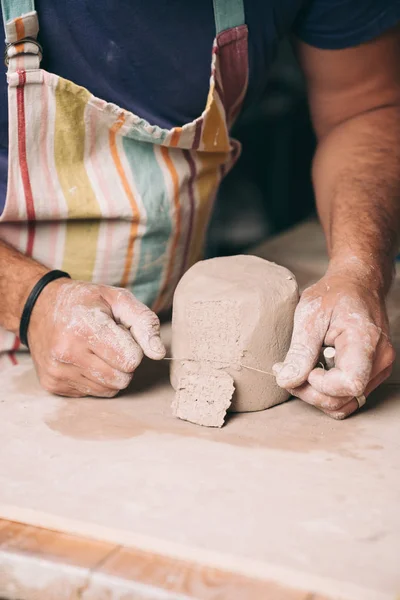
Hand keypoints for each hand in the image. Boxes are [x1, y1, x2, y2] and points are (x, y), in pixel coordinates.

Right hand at [28, 280, 165, 397]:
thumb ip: (144, 322)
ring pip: (109, 389)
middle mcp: (67, 352)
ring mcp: (57, 371)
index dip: (133, 347)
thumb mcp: (117, 299)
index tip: (121, 334)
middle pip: (122, 378)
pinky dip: (94, 379)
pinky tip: (83, 359)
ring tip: (96, 350)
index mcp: (85, 327)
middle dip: (124, 362)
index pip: (131, 360)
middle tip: (109, 343)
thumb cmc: (85, 302)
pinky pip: (92, 394)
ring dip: (110, 372)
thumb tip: (159, 353)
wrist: (39, 306)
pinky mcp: (52, 385)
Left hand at [273, 270, 394, 418]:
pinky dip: (325, 391)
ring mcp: (377, 370)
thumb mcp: (310, 315)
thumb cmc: (334, 294)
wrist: (356, 285)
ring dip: (314, 394)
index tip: (306, 368)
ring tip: (296, 370)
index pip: (350, 384)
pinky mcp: (370, 374)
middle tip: (285, 370)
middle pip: (341, 400)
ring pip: (343, 403)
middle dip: (307, 391)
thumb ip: (300, 350)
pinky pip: (346, 397)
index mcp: (365, 342)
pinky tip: (310, 372)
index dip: (322, 385)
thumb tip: (286, 381)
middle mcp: (378, 360)